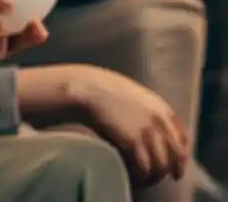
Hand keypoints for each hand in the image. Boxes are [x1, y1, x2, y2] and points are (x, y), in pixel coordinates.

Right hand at [76, 68, 189, 186]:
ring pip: (161, 165)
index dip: (181, 156)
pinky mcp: (132, 141)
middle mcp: (160, 122)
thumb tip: (148, 129)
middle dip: (172, 170)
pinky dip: (140, 177)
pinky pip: (143, 167)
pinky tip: (133, 178)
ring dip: (154, 177)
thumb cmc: (105, 90)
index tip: (176, 166)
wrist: (88, 89)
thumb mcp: (135, 97)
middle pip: (177, 155)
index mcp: (162, 109)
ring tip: (144, 181)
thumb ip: (147, 111)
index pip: (183, 139)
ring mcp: (147, 132)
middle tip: (162, 178)